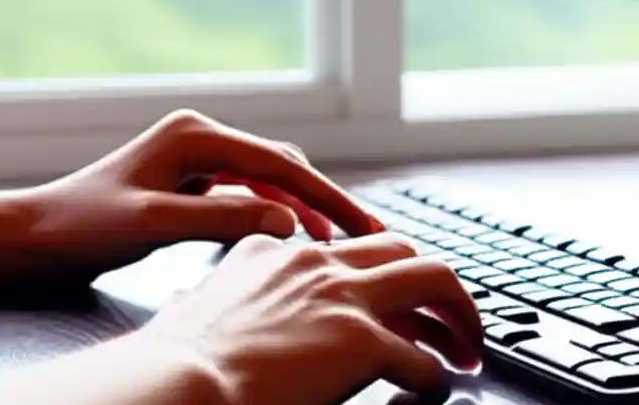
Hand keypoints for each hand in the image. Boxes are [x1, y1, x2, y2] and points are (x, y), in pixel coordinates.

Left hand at [14, 109, 382, 274]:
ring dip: (302, 208)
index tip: (366, 227)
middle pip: (283, 166)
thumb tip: (289, 220)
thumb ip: (223, 219)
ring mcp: (193, 159)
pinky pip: (245, 193)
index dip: (329, 197)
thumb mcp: (153, 225)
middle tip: (365, 237)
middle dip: (325, 201)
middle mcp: (199, 137)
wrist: (29, 238)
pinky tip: (288, 236)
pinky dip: (273, 213)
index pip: (282, 164)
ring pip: (268, 179)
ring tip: (337, 242)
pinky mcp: (186, 182)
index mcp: (196, 135)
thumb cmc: (81, 227)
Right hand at [139, 233, 484, 403]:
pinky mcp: (361, 342)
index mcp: (276, 252)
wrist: (171, 386)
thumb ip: (220, 296)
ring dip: (460, 317)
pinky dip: (436, 381)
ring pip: (436, 280)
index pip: (348, 248)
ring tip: (466, 351)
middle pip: (404, 251)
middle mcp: (317, 264)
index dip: (377, 276)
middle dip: (435, 285)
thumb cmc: (172, 363)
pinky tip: (429, 396)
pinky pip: (425, 362)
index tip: (390, 300)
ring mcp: (343, 298)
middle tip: (449, 322)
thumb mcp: (196, 309)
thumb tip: (199, 304)